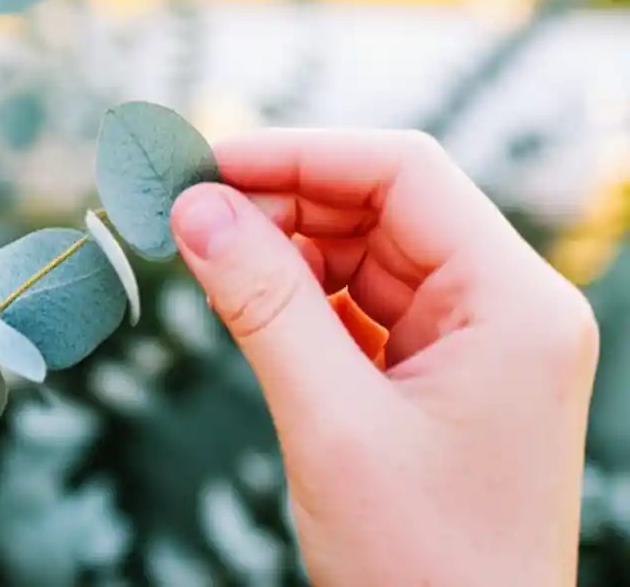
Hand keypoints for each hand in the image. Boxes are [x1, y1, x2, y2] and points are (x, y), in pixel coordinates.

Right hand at [171, 130, 597, 585]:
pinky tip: (247, 303)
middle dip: (284, 203)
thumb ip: (262, 303)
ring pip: (367, 257)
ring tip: (207, 262)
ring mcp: (476, 344)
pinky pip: (363, 310)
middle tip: (187, 214)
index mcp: (514, 303)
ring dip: (286, 252)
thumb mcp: (331, 422)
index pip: (404, 174)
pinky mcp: (442, 378)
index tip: (207, 165)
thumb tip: (195, 209)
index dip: (299, 155)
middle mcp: (507, 309)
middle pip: (384, 209)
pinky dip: (301, 302)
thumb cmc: (422, 563)